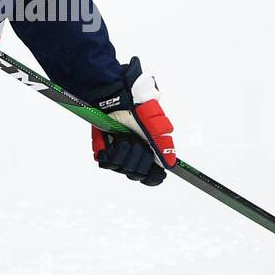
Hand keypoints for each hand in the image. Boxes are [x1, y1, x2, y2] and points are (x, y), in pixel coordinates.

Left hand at [91, 57, 175, 185]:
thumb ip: (163, 144)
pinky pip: (106, 163)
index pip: (152, 177)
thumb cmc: (136, 107)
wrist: (114, 97)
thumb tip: (171, 163)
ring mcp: (119, 155)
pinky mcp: (104, 151)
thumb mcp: (156, 123)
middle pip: (136, 174)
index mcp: (149, 151)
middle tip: (135, 140)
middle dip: (137, 156)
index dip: (152, 177)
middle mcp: (134, 155)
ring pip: (121, 169)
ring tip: (122, 136)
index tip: (154, 173)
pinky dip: (108, 152)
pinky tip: (110, 141)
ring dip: (123, 151)